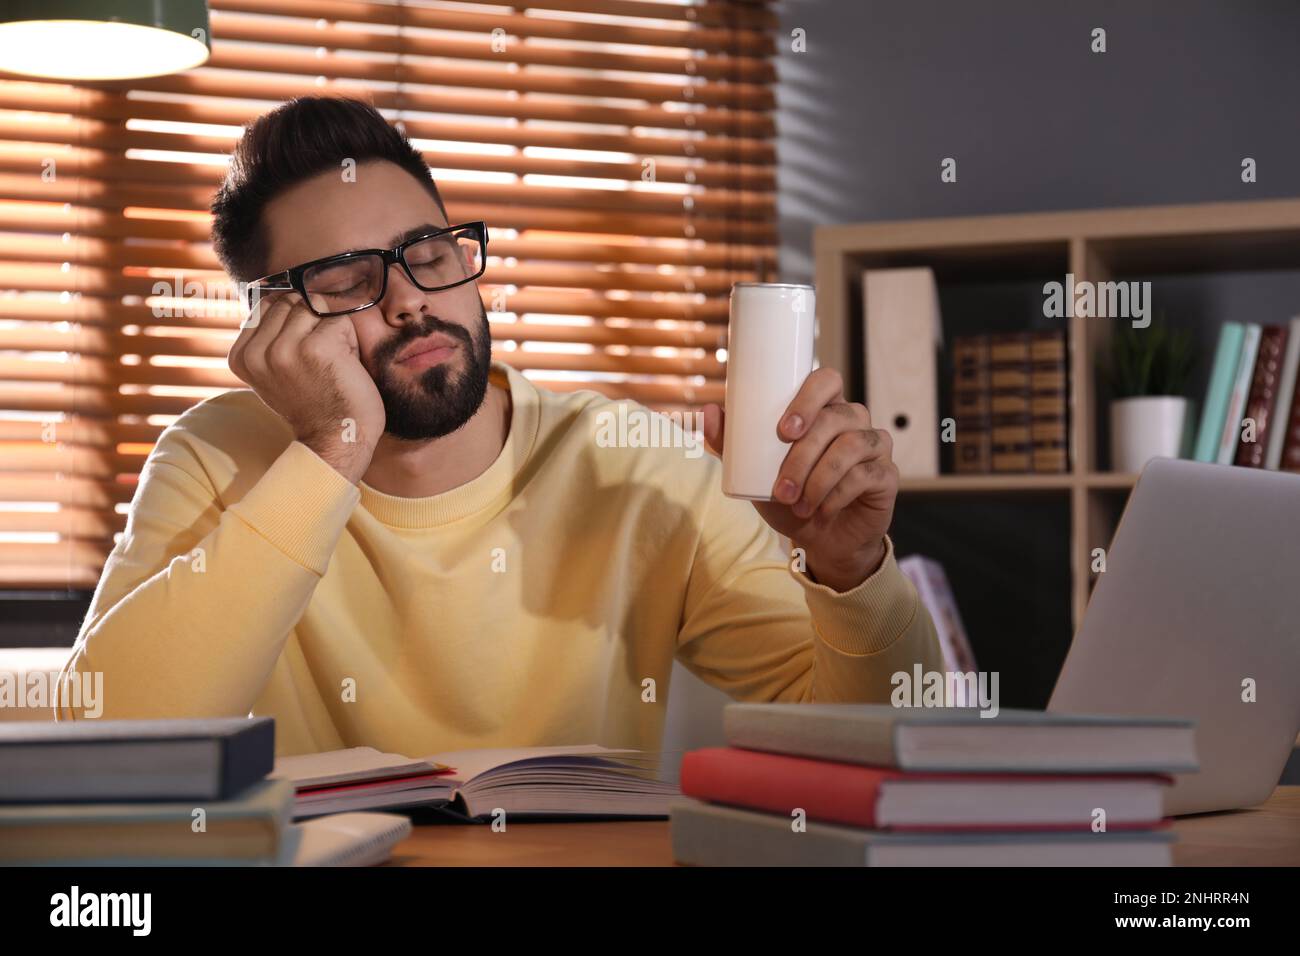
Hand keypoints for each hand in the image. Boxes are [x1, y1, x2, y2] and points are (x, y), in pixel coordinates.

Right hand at [228, 291, 384, 482]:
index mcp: (240, 355)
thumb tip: (274, 290)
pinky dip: (350, 339)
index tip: (304, 355)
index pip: (269, 303)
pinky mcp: (316, 348)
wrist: (337, 440)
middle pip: (292, 300)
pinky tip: (345, 366)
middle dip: (315, 323)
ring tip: (333, 362)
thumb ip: (268, 336)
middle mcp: (256, 352)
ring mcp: (284, 349)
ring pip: (315, 306)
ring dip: (333, 329)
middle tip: (323, 360)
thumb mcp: (275, 371)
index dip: (296, 320)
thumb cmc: (314, 402)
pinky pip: (340, 319)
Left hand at [702, 367, 895, 591]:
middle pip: (836, 418)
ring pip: (852, 447)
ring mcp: (874, 445)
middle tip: (782, 487)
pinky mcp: (886, 475)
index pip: (827, 380)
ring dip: (819, 479)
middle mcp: (854, 420)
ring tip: (798, 505)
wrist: (818, 541)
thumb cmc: (788, 499)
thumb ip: (731, 445)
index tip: (784, 430)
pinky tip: (822, 510)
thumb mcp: (753, 474)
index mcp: (824, 408)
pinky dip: (838, 495)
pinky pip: (865, 475)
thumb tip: (708, 412)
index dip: (808, 397)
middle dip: (804, 455)